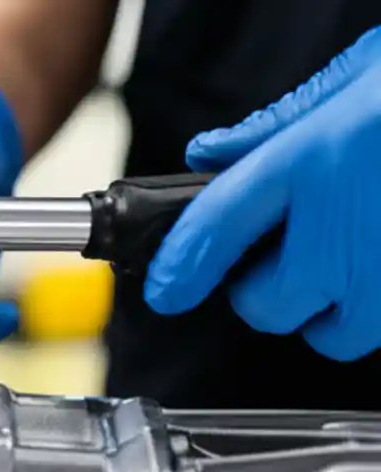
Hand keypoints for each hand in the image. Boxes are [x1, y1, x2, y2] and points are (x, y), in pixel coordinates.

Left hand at [145, 27, 380, 360]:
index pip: (213, 230)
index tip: (166, 289)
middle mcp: (344, 230)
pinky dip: (374, 307)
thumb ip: (274, 127)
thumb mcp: (351, 82)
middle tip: (278, 260)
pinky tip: (378, 262)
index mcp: (309, 163)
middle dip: (262, 291)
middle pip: (265, 306)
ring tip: (342, 266)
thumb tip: (210, 154)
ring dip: (325, 312)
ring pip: (331, 335)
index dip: (179, 268)